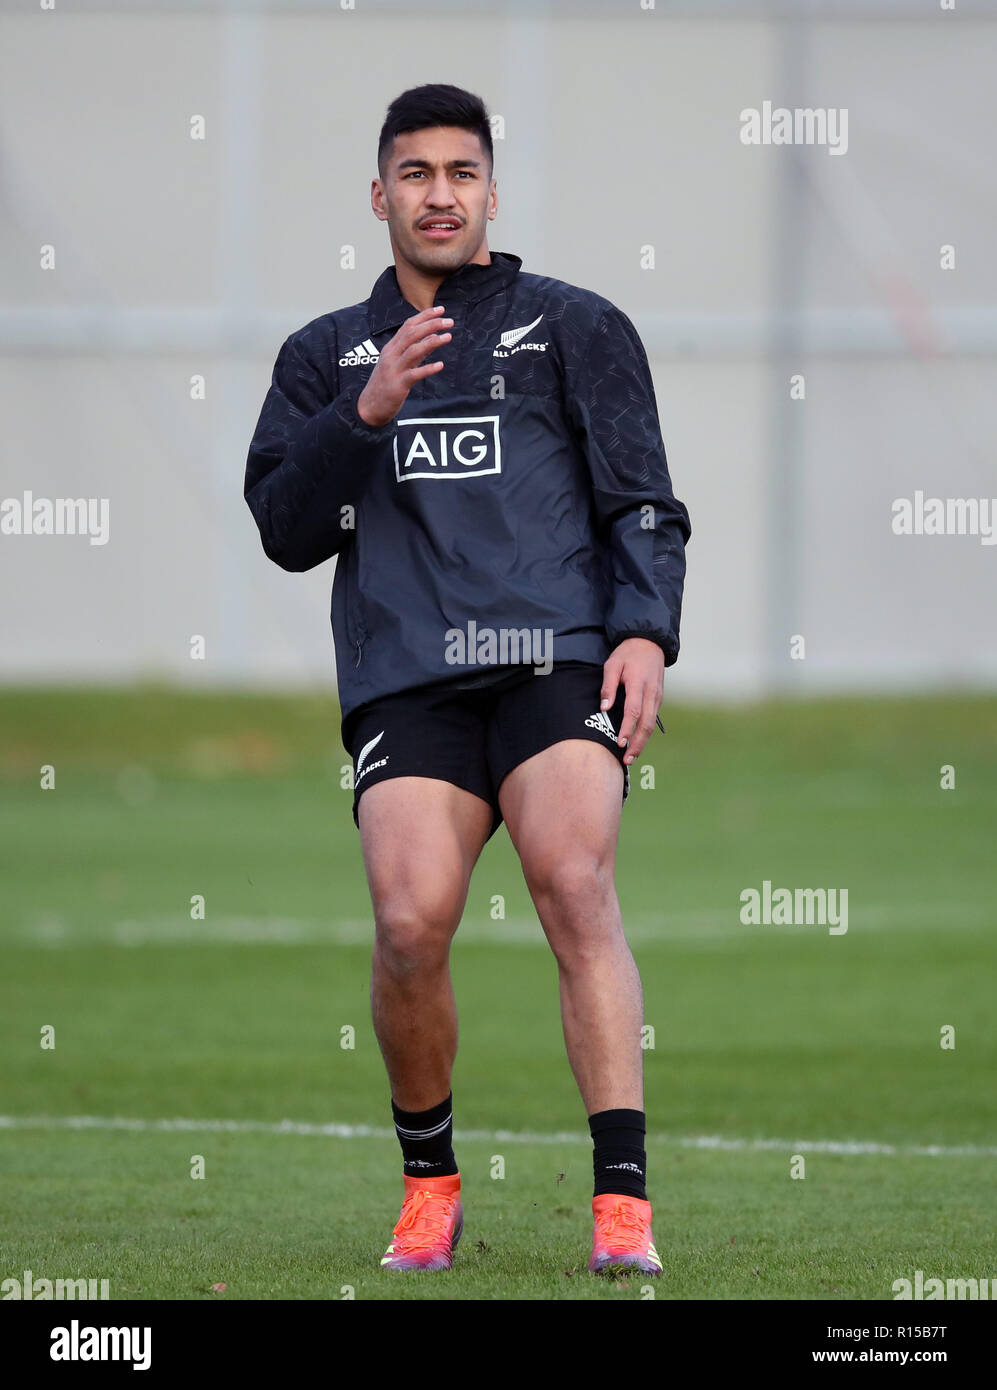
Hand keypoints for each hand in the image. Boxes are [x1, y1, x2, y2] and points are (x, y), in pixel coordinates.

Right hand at [357, 305, 452, 426]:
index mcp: (391, 348)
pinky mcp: (398, 385)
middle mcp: (391, 355)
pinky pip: (414, 374)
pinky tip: (440, 365)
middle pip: (412, 334)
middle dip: (431, 324)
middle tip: (449, 321)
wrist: (370, 407)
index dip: (424, 316)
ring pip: (413, 350)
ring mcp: (394, 369)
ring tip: (448, 336)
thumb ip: (415, 351)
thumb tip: (432, 337)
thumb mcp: (399, 364)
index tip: (440, 310)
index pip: (408, 326)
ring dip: (432, 341)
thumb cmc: (386, 385)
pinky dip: (428, 369)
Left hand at [600, 637, 663, 764]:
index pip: (633, 711)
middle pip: (647, 724)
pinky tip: (636, 742)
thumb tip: (604, 707)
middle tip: (627, 759)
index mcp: (638, 683)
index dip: (627, 729)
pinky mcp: (658, 699)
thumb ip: (608, 685)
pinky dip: (645, 733)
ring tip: (631, 756)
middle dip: (637, 744)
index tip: (619, 743)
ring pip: (652, 724)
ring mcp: (657, 697)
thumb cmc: (627, 654)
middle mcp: (651, 693)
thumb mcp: (612, 664)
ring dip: (642, 742)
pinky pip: (652, 719)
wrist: (649, 643)